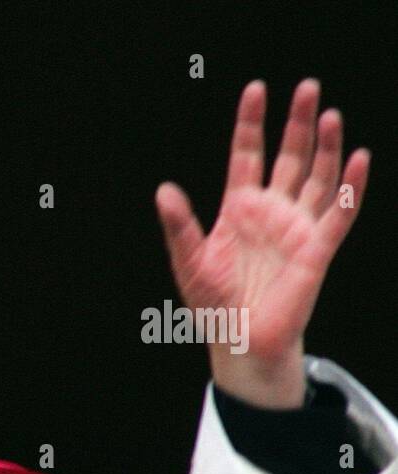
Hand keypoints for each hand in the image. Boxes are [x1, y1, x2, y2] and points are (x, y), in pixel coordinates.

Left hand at [155, 79, 368, 407]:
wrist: (239, 341)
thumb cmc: (213, 303)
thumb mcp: (189, 260)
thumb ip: (179, 225)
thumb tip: (163, 190)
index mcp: (239, 207)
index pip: (247, 155)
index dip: (251, 123)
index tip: (256, 90)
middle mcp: (271, 210)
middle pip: (290, 156)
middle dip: (298, 122)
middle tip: (307, 86)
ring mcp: (297, 226)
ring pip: (318, 177)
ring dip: (326, 146)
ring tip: (330, 114)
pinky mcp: (317, 248)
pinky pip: (340, 213)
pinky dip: (351, 187)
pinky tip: (357, 158)